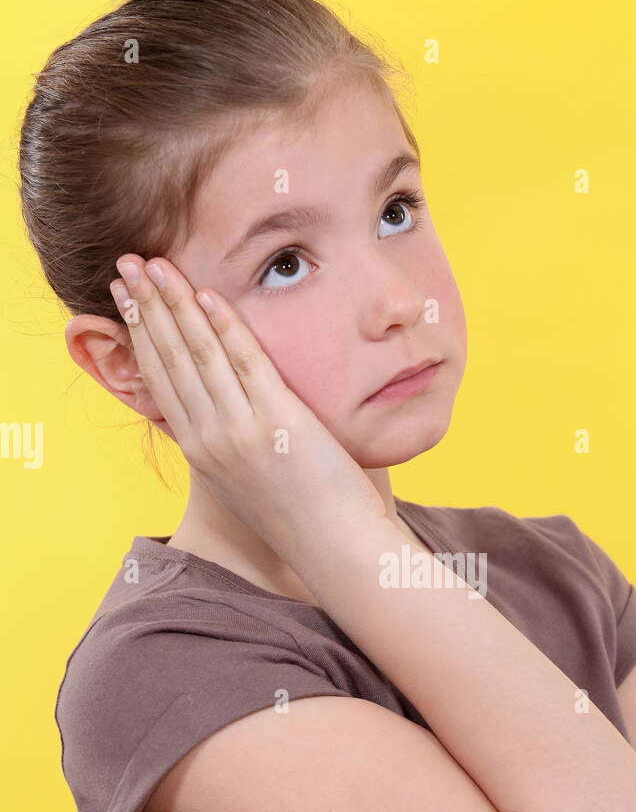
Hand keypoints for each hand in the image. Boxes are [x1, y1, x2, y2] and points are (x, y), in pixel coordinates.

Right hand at [109, 255, 385, 567]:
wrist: (335, 549)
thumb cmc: (303, 518)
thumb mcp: (248, 482)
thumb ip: (231, 446)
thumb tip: (226, 417)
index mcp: (199, 451)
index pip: (159, 380)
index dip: (140, 334)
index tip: (125, 297)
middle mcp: (210, 439)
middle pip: (168, 359)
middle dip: (144, 306)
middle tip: (125, 263)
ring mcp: (240, 430)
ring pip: (197, 354)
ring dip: (174, 303)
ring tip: (153, 264)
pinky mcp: (277, 421)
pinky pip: (245, 362)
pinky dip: (225, 325)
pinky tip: (208, 293)